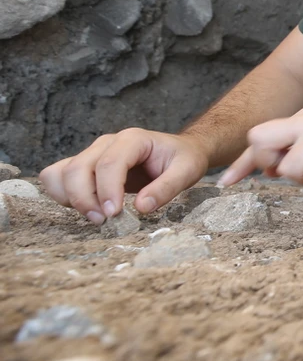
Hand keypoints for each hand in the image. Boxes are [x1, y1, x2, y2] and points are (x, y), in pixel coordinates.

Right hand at [40, 129, 209, 223]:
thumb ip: (166, 188)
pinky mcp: (85, 166)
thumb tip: (141, 208)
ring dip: (71, 198)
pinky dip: (62, 195)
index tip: (113, 214)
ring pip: (62, 173)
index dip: (107, 190)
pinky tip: (85, 208)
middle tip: (103, 221)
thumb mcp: (187, 171)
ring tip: (95, 217)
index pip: (109, 163)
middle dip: (85, 198)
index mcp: (133, 139)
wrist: (179, 152)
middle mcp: (107, 143)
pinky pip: (57, 177)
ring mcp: (93, 153)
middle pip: (79, 168)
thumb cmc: (183, 159)